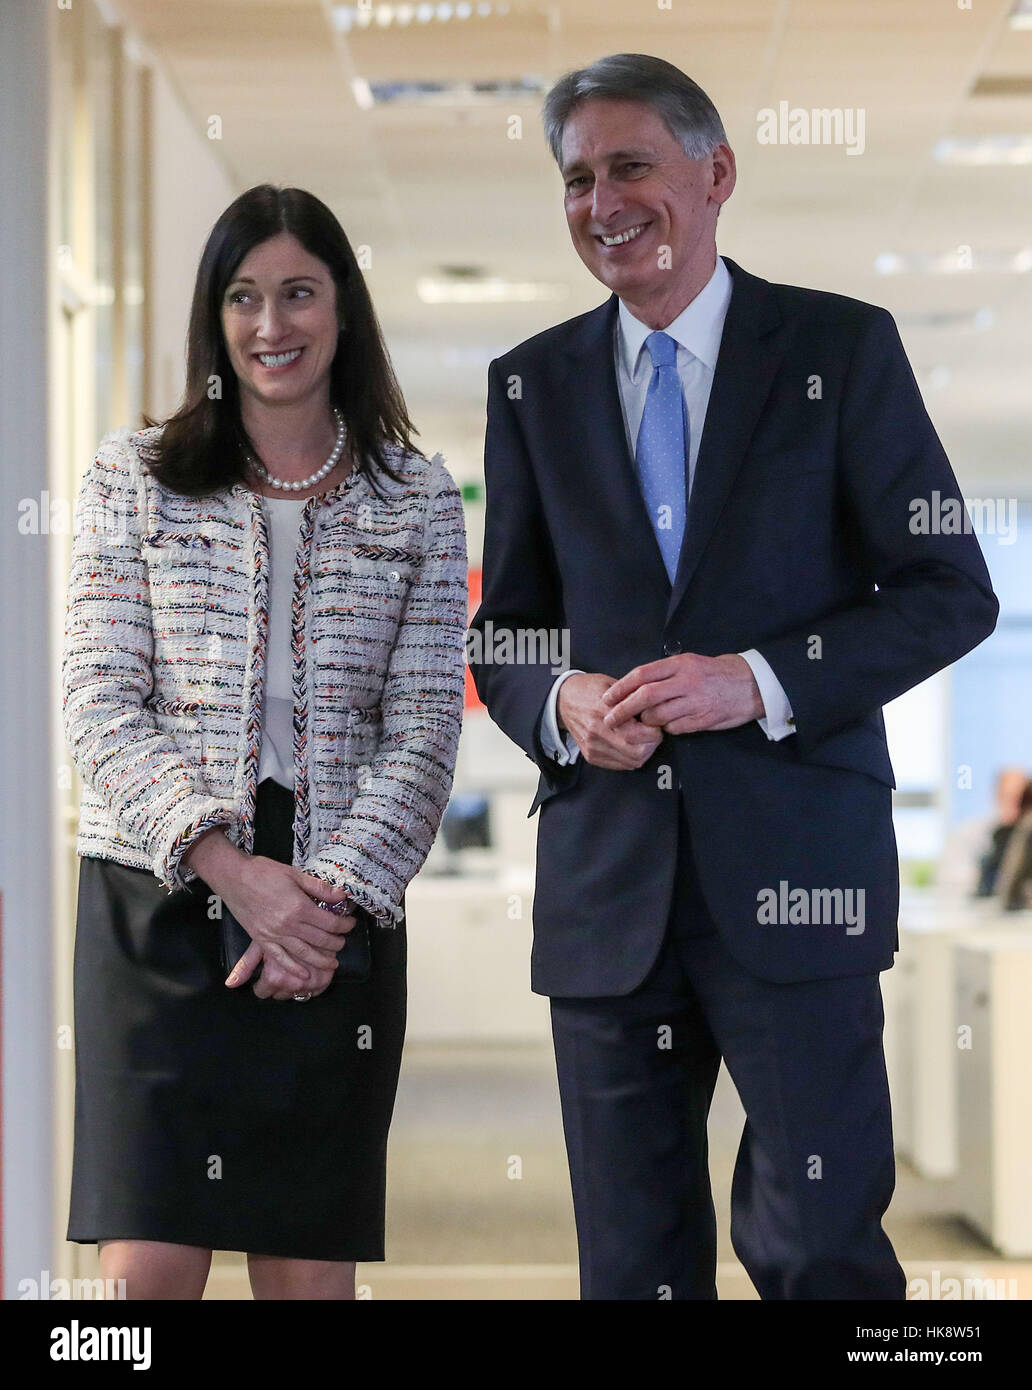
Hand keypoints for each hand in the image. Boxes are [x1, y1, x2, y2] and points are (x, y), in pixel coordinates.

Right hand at [211, 856, 355, 996]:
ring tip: (332, 963)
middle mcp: (288, 925)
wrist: (233, 877)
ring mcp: (274, 934)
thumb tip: (341, 895)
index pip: (330, 923)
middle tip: (343, 942)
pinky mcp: (261, 939)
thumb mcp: (295, 874)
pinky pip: (279, 958)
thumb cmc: (263, 872)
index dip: (344, 925)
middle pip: (320, 940)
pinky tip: (304, 975)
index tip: (350, 924)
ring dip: (320, 960)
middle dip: (336, 943)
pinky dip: (293, 969)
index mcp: (299, 907)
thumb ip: (319, 888)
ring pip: (303, 953)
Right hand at [556, 672, 662, 769]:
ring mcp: (593, 748)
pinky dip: (631, 757)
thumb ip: (633, 697)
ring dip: (644, 752)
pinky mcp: (591, 757)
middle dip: (652, 744)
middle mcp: (596, 733)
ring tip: (643, 738)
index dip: (654, 731)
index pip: (639, 734)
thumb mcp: (612, 684)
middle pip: (638, 753)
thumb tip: (656, 710)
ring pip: (632, 762)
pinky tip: (631, 744)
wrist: (563, 701)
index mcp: (602, 712)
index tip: (656, 723)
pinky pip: (621, 765)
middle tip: (653, 732)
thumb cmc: (589, 689)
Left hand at [601, 653, 763, 734]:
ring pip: (658, 715)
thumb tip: (634, 684)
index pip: (642, 675)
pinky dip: (666, 728)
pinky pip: (675, 728)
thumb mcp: (690, 663)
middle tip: (610, 719)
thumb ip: (665, 672)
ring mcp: (696, 701)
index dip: (621, 687)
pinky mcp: (704, 719)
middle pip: (645, 696)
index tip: (607, 698)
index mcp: (680, 664)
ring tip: (644, 721)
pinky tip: (667, 725)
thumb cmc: (714, 673)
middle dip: (623, 709)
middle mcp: (687, 681)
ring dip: (646, 721)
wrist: (751, 684)